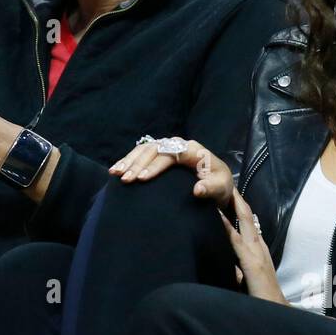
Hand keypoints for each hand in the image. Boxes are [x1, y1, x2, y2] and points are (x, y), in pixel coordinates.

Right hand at [110, 136, 233, 205]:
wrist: (217, 183)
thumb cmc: (219, 186)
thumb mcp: (220, 188)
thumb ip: (210, 188)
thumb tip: (197, 190)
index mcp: (193, 150)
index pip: (171, 154)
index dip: (155, 165)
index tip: (142, 179)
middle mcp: (179, 144)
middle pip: (154, 150)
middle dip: (137, 163)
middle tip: (125, 178)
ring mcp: (169, 147)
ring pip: (145, 149)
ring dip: (129, 160)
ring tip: (115, 173)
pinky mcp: (161, 153)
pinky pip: (142, 153)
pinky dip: (129, 160)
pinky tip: (116, 169)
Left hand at [221, 187, 284, 302]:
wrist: (275, 312)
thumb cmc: (262, 299)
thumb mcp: (248, 281)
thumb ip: (240, 272)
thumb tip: (231, 267)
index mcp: (258, 251)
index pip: (248, 224)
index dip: (239, 208)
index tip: (229, 193)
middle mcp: (259, 247)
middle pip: (247, 216)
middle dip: (237, 198)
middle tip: (225, 180)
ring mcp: (256, 253)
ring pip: (243, 222)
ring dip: (233, 205)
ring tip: (221, 189)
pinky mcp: (251, 262)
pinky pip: (237, 240)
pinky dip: (227, 226)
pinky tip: (217, 215)